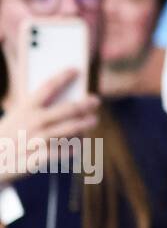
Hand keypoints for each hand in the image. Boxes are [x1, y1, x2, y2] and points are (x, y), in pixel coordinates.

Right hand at [0, 69, 99, 185]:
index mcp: (25, 109)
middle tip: (96, 100)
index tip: (75, 70)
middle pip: (66, 108)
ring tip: (93, 120)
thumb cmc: (7, 137)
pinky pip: (64, 151)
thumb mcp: (15, 118)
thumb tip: (64, 99)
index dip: (63, 77)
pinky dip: (73, 148)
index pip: (48, 87)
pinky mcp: (40, 158)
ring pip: (69, 129)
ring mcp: (37, 140)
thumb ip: (35, 109)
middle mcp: (33, 122)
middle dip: (84, 104)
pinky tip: (78, 145)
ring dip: (83, 124)